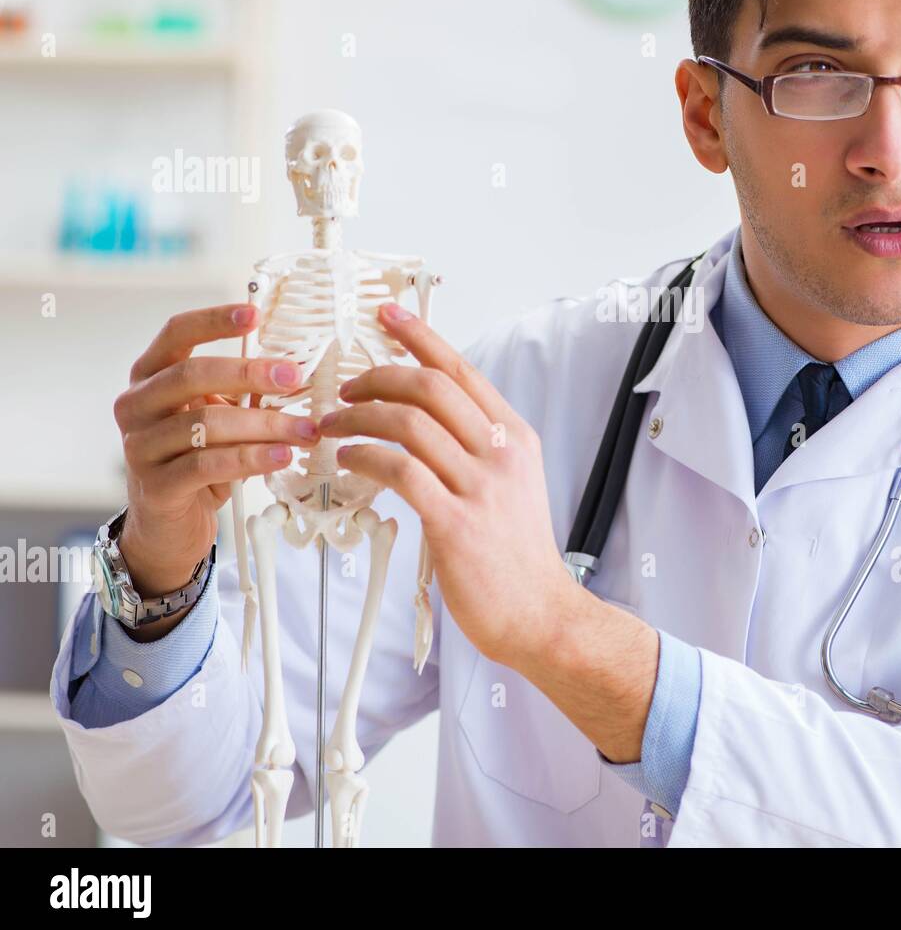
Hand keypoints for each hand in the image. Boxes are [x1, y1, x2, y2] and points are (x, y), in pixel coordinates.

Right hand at [113, 303, 321, 600]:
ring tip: (306, 430)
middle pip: (191, 375)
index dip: (214, 320)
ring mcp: (140, 447)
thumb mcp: (219, 415)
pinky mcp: (155, 486)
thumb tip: (297, 369)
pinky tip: (281, 457)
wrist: (171, 523)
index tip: (255, 313)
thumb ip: (244, 391)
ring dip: (264, 424)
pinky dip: (250, 459)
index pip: (176, 333)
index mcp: (151, 376)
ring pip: (204, 424)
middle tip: (295, 377)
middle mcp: (137, 405)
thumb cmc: (199, 457)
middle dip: (249, 373)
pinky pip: (206, 465)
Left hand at [319, 302, 575, 669]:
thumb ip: (479, 446)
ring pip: (410, 425)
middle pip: (431, 387)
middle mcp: (502, 453)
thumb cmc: (517, 553)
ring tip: (332, 426)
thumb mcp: (513, 484)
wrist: (540, 613)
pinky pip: (400, 472)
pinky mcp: (456, 523)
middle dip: (377, 377)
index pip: (461, 370)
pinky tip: (347, 460)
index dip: (420, 338)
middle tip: (345, 387)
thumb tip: (429, 416)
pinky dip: (365, 457)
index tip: (386, 316)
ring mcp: (481, 487)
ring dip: (359, 417)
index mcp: (515, 436)